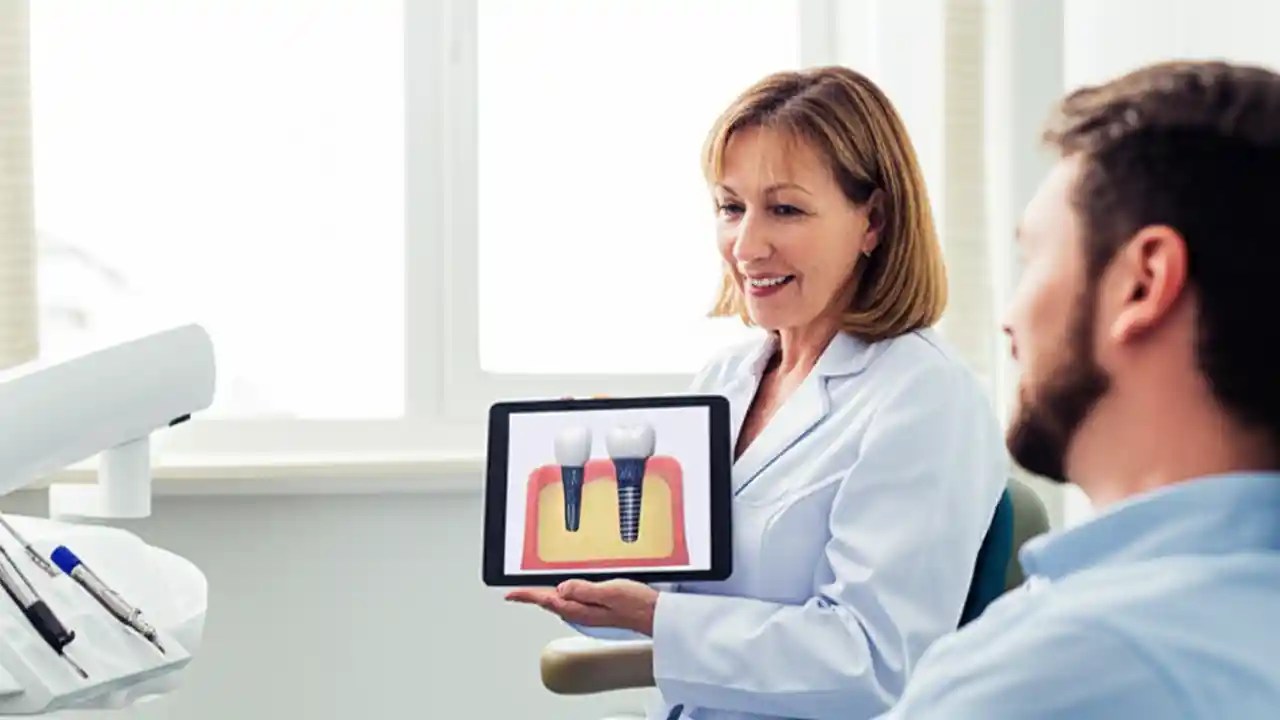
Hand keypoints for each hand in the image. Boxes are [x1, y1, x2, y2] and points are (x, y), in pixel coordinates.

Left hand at [506, 579, 657, 635]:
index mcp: (581, 610)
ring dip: (545, 596)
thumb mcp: (610, 592)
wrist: (656, 615)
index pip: (547, 600)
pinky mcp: (598, 609)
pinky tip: (562, 591)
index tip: (510, 594)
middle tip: (516, 593)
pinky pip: (573, 601)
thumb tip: (561, 588)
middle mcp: (583, 613)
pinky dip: (562, 595)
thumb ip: (585, 590)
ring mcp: (590, 612)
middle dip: (532, 597)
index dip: (527, 596)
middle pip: (550, 602)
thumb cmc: (637, 605)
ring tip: (531, 592)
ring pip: (560, 603)